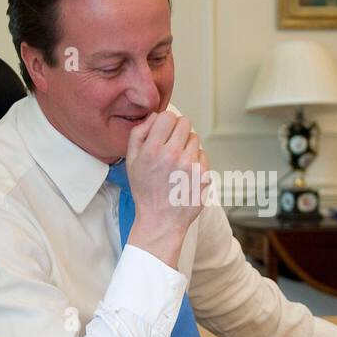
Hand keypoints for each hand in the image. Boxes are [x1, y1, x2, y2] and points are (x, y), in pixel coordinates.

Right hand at [124, 111, 210, 267]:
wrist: (161, 220)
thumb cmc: (145, 191)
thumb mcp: (132, 162)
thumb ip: (138, 134)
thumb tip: (154, 116)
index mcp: (153, 150)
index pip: (168, 116)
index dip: (166, 122)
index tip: (164, 131)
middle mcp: (173, 155)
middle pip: (185, 123)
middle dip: (178, 131)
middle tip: (172, 144)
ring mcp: (191, 165)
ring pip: (195, 138)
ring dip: (188, 146)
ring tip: (178, 162)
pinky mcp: (204, 175)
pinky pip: (203, 155)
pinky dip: (196, 161)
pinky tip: (186, 174)